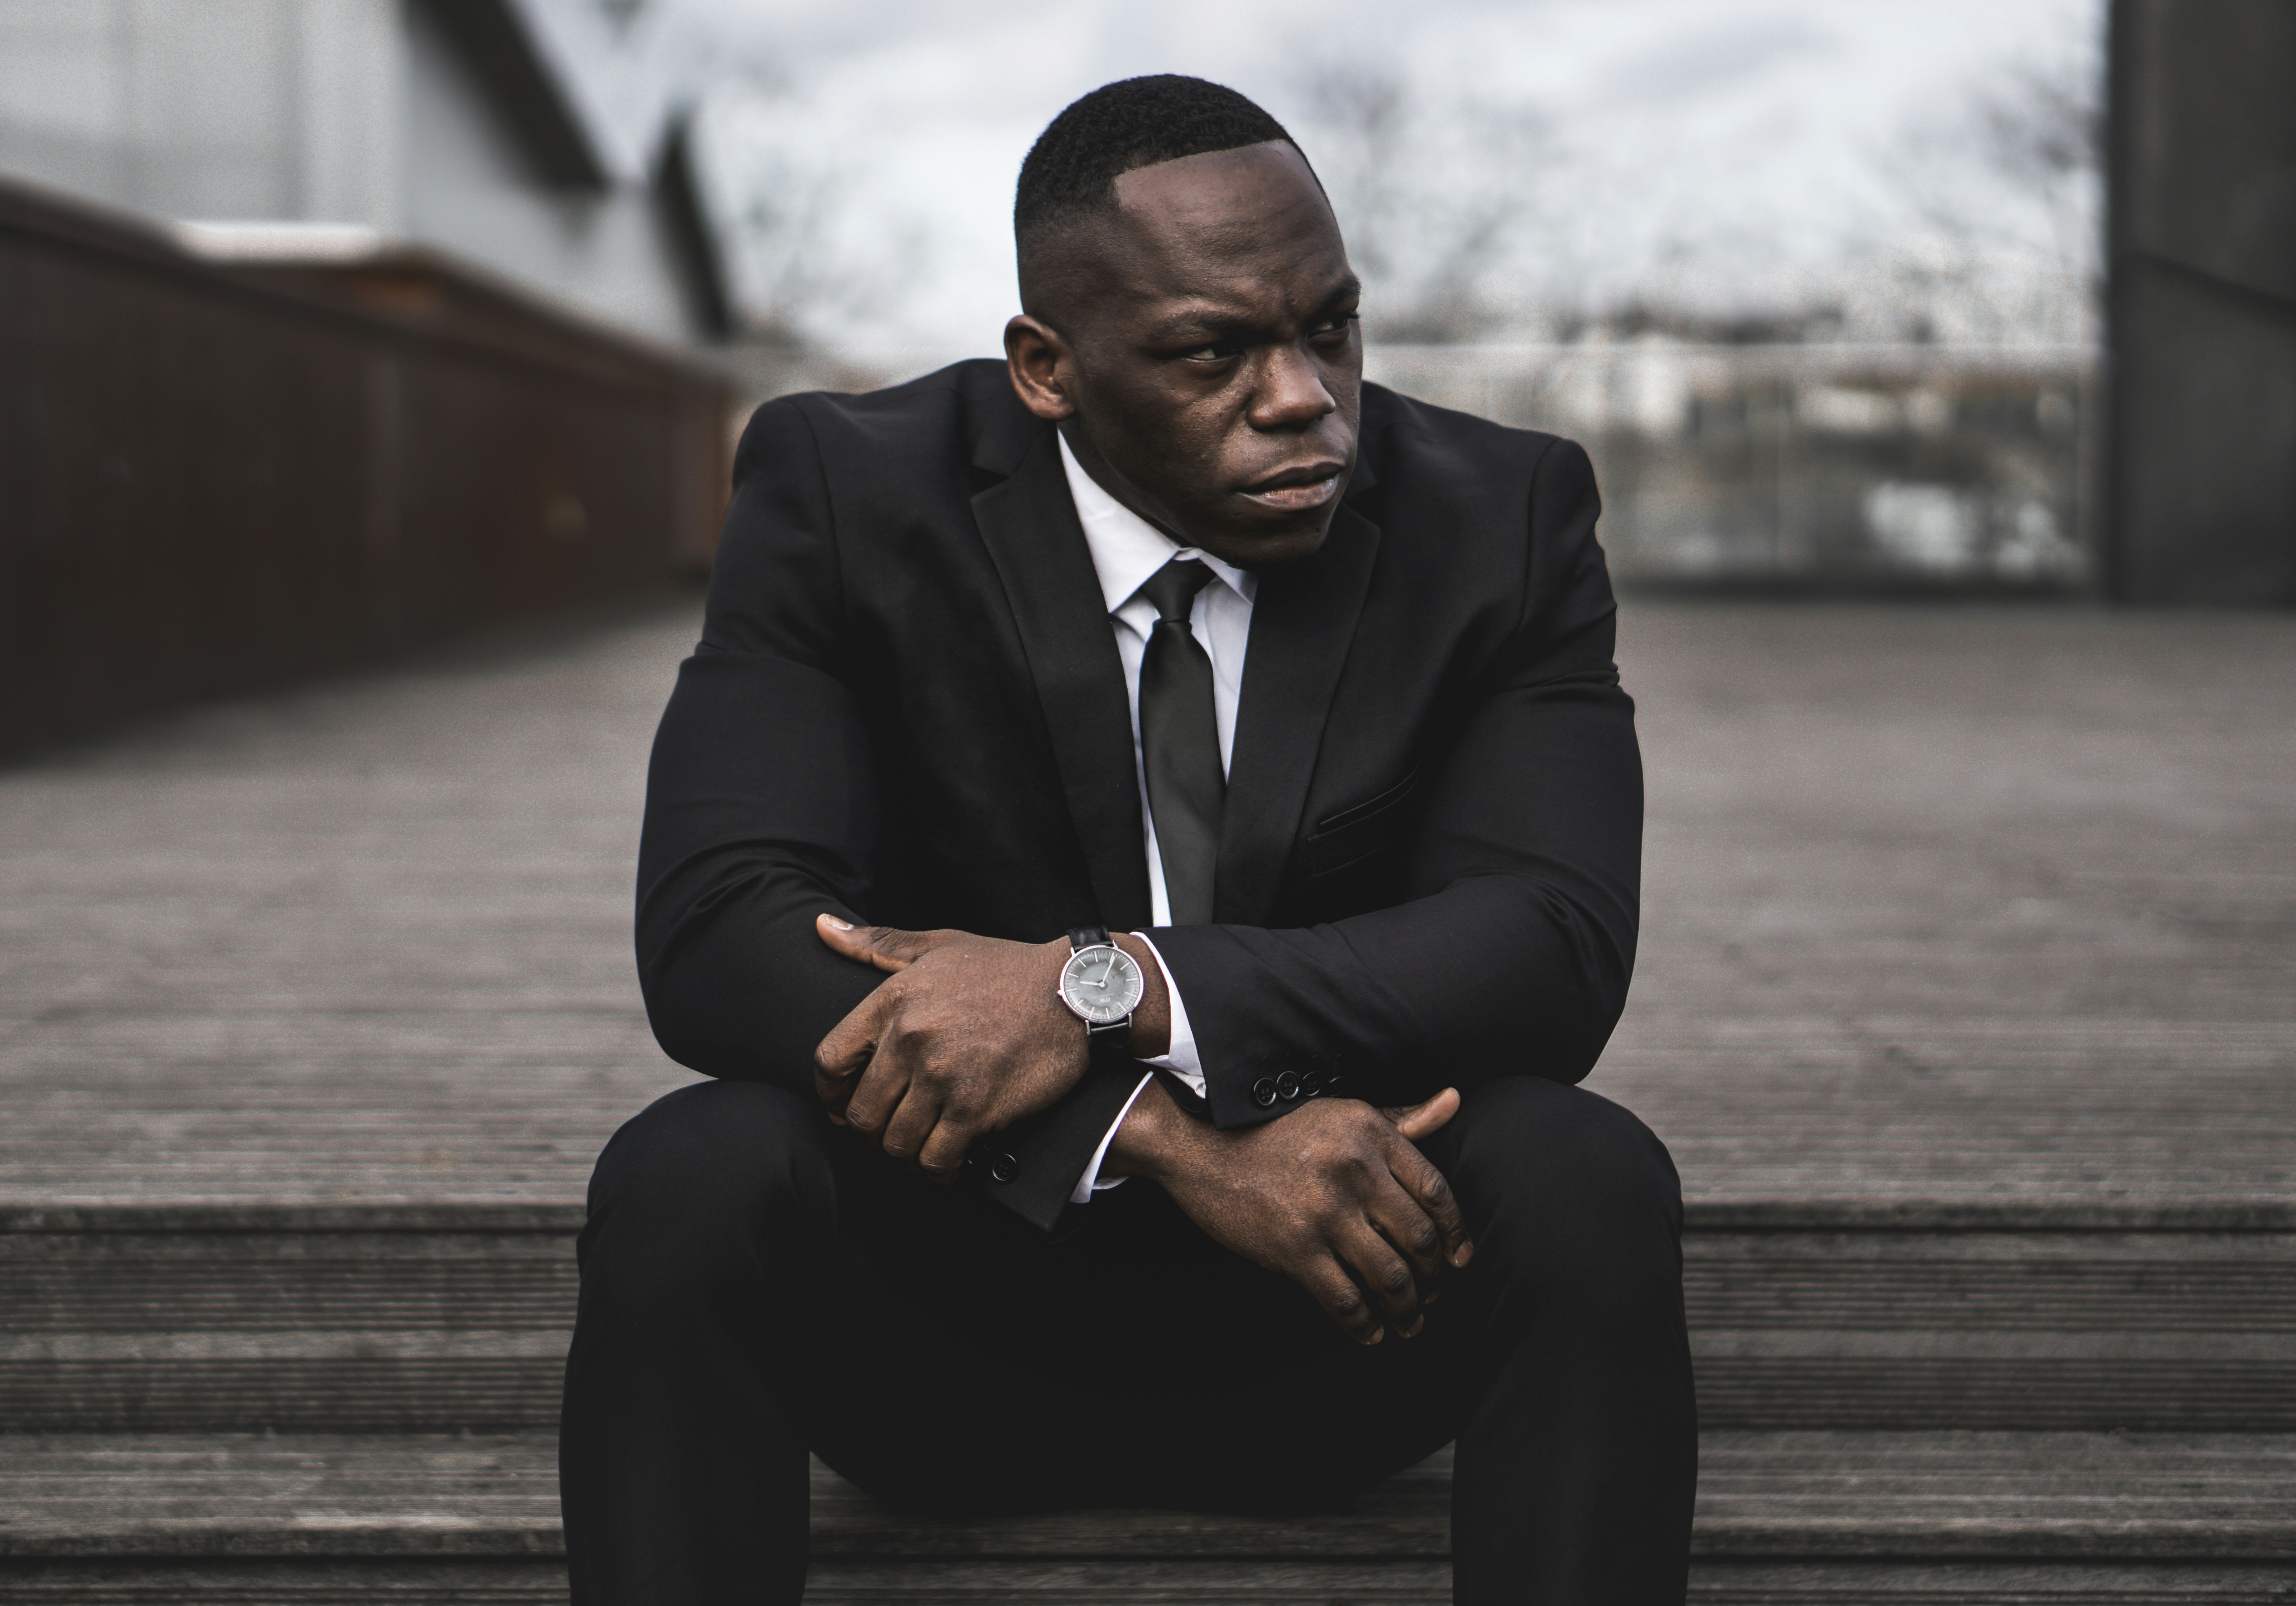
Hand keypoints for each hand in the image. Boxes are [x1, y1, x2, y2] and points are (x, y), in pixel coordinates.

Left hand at [811, 915, 1168, 1177]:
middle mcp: (911, 1039)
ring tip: (922, 1144)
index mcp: (893, 1000)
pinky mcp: (978, 1109)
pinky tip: (948, 1161)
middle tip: (893, 1129)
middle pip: (862, 1113)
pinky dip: (938, 1169)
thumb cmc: (1006, 969)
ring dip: (906, 1152)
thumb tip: (821, 927)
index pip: (830, 1061)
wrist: (1076, 990)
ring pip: (896, 1143)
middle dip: (873, 1130)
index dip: (830, 1093)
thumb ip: (877, 942)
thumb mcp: (939, 946)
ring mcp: (944, 1076)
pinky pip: (937, 1158)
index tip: (843, 1104)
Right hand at [1105, 1082, 1471, 1343]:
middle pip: (1418, 1239)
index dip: (1455, 1232)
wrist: (1203, 1146)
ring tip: (1409, 1321)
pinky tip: (1371, 1332)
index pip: (1435, 1191)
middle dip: (1433, 1276)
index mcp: (1370, 1134)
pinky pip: (1345, 1300)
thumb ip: (1402, 1118)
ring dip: (1407, 1309)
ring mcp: (1324, 1213)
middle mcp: (1354, 1171)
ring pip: (1389, 1276)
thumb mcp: (1343, 1115)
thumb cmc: (1279, 1131)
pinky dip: (1364, 1324)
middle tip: (1432, 1292)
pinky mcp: (1294, 1249)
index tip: (1460, 1258)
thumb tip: (1454, 1101)